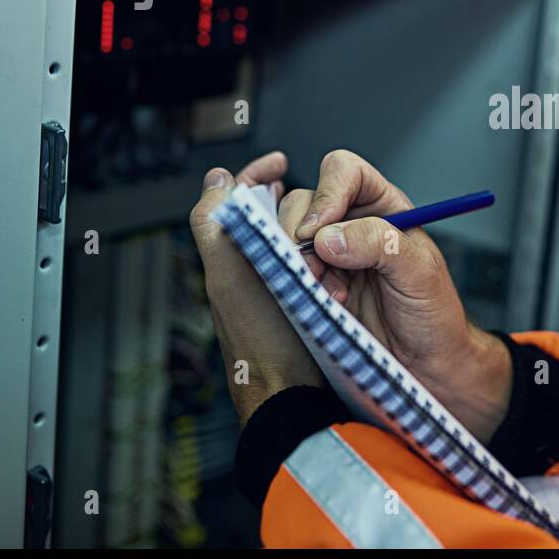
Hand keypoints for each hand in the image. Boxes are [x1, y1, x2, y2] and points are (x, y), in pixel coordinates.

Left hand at [189, 150, 326, 425]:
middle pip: (278, 212)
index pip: (238, 197)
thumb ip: (215, 225)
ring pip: (307, 237)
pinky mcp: (310, 302)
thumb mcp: (231, 275)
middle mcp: (255, 266)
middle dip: (300, 212)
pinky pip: (325, 265)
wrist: (293, 394)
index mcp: (232, 255)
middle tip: (314, 228)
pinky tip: (343, 273)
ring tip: (330, 257)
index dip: (256, 174)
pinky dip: (334, 262)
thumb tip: (217, 177)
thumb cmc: (262, 340)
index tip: (279, 163)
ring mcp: (284, 285)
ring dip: (323, 240)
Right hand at [283, 149, 511, 442]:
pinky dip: (291, 284)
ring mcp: (327, 257)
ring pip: (286, 236)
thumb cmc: (435, 317)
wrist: (427, 368)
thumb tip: (327, 237)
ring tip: (330, 294)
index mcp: (383, 207)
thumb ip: (380, 245)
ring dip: (297, 263)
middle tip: (318, 268)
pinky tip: (320, 304)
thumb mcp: (419, 274)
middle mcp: (351, 225)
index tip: (320, 228)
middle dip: (302, 233)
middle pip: (304, 201)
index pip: (343, 171)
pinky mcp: (311, 287)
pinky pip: (283, 271)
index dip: (326, 191)